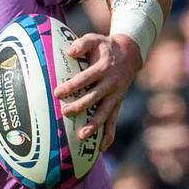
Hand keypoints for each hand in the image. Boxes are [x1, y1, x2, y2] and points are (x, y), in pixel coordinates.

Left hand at [53, 32, 140, 146]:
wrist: (130, 53)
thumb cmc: (106, 47)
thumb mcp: (95, 39)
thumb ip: (81, 44)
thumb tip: (68, 51)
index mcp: (103, 68)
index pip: (85, 78)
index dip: (72, 86)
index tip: (58, 92)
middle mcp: (110, 84)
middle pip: (94, 98)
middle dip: (79, 106)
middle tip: (65, 112)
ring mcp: (115, 96)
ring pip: (104, 113)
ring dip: (94, 125)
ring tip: (82, 136)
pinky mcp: (117, 104)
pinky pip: (113, 122)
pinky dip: (108, 135)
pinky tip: (101, 149)